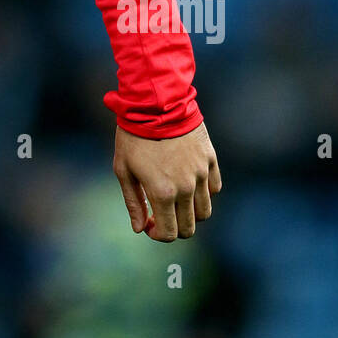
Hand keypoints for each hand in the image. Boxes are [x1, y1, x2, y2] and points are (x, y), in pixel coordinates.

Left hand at [113, 121, 221, 240]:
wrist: (155, 103)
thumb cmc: (133, 136)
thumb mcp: (123, 170)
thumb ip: (133, 202)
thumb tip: (139, 228)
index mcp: (163, 192)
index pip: (168, 233)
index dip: (157, 234)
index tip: (149, 224)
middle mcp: (186, 187)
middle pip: (189, 228)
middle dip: (174, 228)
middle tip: (162, 215)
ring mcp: (201, 173)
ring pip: (205, 211)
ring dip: (190, 212)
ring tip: (175, 198)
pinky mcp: (210, 159)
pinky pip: (214, 188)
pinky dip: (204, 193)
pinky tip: (189, 183)